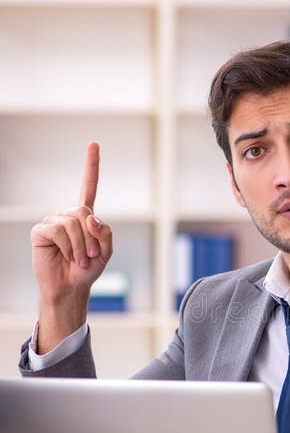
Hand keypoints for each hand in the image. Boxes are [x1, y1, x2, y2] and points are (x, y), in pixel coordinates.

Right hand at [31, 142, 112, 351]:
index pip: (88, 186)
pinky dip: (68, 246)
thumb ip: (105, 232)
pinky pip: (57, 230)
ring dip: (81, 246)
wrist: (70, 288)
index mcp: (85, 216)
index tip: (94, 144)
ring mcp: (53, 222)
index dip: (91, 166)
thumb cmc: (88, 270)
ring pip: (72, 222)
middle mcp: (68, 215)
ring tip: (80, 261)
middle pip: (83, 211)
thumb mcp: (106, 252)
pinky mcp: (40, 231)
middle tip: (92, 256)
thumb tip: (90, 216)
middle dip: (91, 237)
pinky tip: (67, 257)